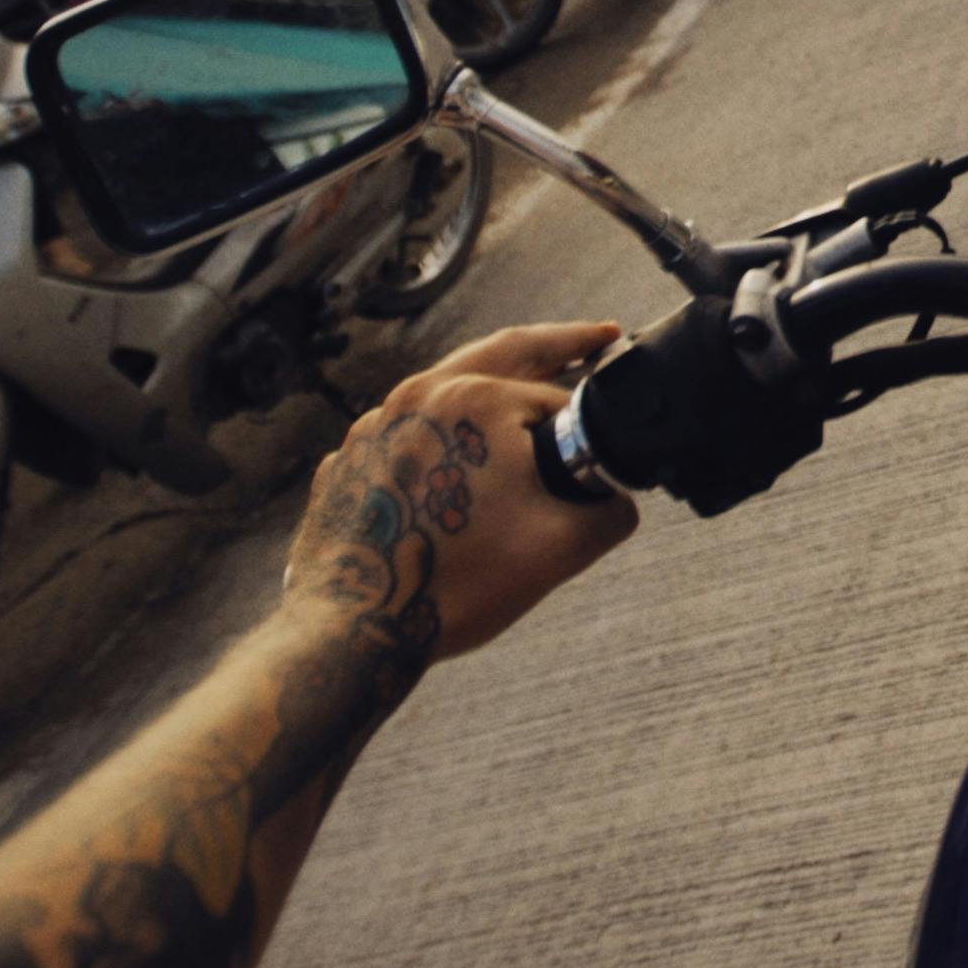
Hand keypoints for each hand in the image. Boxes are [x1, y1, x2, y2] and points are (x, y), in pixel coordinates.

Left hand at [281, 320, 634, 668]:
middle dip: (556, 345)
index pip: (556, 396)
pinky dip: (443, 436)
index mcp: (475, 400)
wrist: (357, 630)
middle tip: (596, 337)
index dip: (590, 420)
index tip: (605, 432)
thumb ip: (613, 510)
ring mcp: (374, 427)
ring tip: (523, 405)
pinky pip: (408, 434)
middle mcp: (418, 397)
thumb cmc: (454, 585)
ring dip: (492, 391)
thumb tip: (618, 498)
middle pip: (502, 355)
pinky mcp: (349, 462)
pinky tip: (459, 463)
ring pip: (448, 392)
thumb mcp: (565, 547)